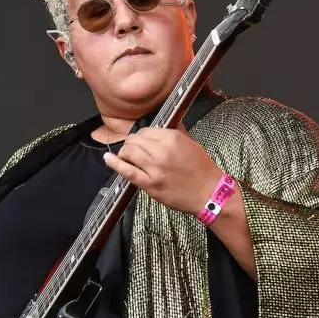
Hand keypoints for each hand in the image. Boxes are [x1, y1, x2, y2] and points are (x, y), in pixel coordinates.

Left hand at [102, 127, 224, 214]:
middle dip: (131, 143)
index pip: (145, 131)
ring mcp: (154, 168)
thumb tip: (162, 125)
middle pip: (134, 140)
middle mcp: (161, 150)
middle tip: (133, 150)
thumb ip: (175, 132)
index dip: (141, 136)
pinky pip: (127, 171)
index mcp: (172, 138)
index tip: (141, 142)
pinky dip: (115, 164)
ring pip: (128, 152)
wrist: (209, 192)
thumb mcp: (190, 143)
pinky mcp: (150, 184)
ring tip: (126, 157)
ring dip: (124, 152)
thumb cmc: (202, 169)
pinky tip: (108, 159)